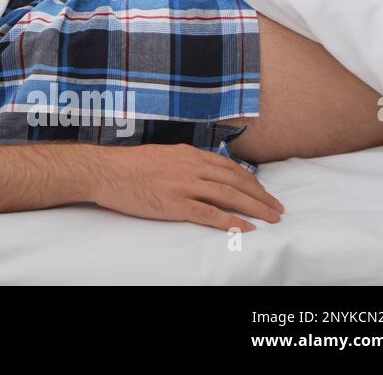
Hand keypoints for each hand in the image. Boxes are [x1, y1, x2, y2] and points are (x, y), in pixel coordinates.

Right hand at [91, 144, 283, 231]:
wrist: (104, 170)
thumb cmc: (127, 165)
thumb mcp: (160, 155)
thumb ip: (182, 162)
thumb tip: (198, 171)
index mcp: (187, 154)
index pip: (228, 167)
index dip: (250, 180)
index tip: (263, 191)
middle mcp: (190, 166)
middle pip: (235, 181)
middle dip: (260, 196)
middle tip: (278, 208)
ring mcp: (183, 185)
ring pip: (228, 196)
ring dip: (254, 208)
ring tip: (271, 219)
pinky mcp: (175, 204)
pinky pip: (209, 214)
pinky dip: (230, 222)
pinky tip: (246, 228)